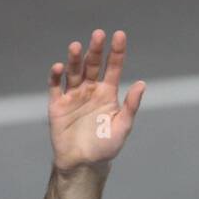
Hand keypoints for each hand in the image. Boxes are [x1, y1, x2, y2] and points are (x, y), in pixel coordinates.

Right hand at [47, 29, 145, 170]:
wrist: (84, 164)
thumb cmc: (106, 147)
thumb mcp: (122, 127)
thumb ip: (130, 106)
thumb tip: (142, 84)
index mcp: (108, 94)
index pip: (113, 68)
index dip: (116, 52)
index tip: (119, 35)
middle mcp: (90, 90)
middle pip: (92, 65)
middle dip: (95, 50)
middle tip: (98, 35)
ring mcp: (73, 95)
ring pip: (74, 71)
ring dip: (74, 58)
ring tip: (76, 46)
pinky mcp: (57, 104)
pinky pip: (56, 86)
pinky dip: (56, 76)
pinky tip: (59, 67)